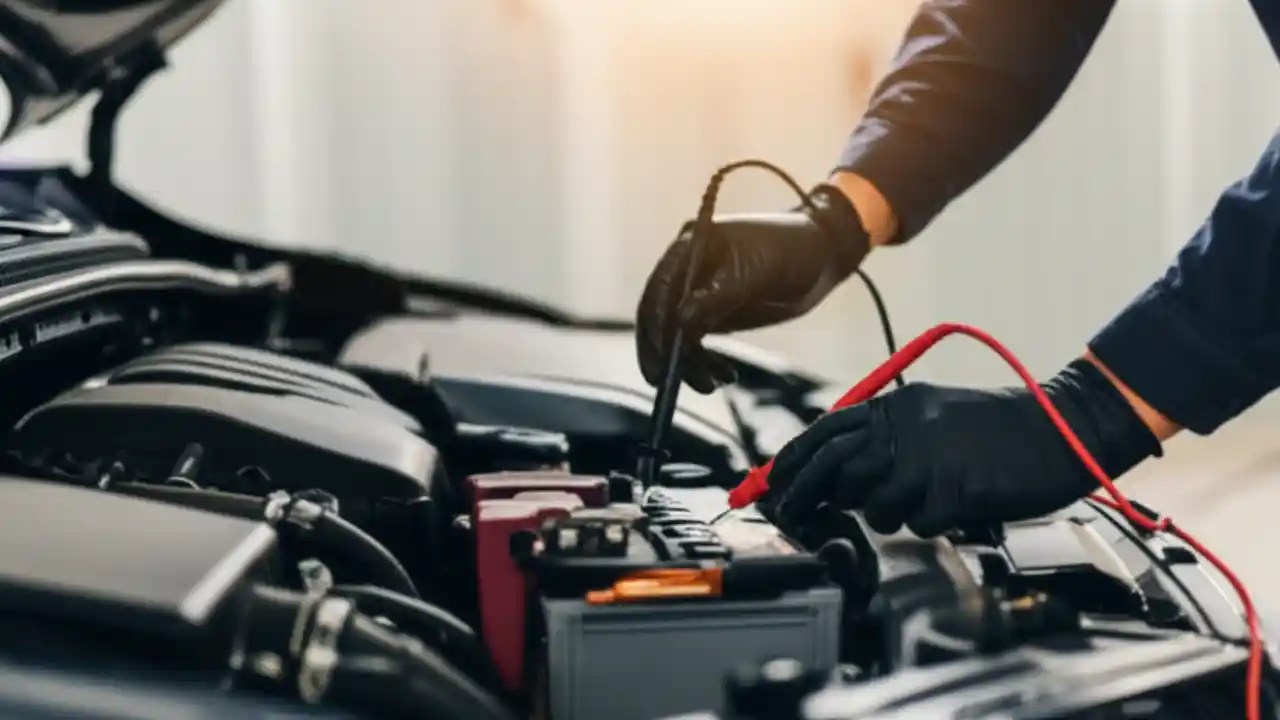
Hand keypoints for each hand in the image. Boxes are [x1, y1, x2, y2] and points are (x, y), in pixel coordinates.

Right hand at [635, 184, 870, 392]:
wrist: (822, 256)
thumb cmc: (793, 250)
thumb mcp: (758, 271)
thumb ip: (718, 295)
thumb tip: (680, 322)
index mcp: (691, 247)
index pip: (660, 290)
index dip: (654, 327)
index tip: (658, 361)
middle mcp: (687, 269)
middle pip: (661, 315)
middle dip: (664, 351)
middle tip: (667, 383)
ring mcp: (698, 293)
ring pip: (678, 335)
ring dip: (689, 363)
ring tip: (712, 384)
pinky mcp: (713, 312)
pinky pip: (697, 342)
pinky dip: (706, 363)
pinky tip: (725, 376)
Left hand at [763, 359, 1162, 536]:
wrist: (1063, 428)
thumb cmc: (1000, 428)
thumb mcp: (934, 416)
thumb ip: (888, 437)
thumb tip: (836, 474)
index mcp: (899, 404)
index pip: (827, 430)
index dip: (793, 458)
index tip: (772, 481)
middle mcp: (906, 427)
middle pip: (834, 466)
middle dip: (807, 494)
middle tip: (791, 514)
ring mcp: (928, 458)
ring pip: (874, 504)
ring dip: (884, 514)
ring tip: (916, 503)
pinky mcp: (954, 489)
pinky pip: (920, 523)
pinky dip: (930, 523)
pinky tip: (951, 507)